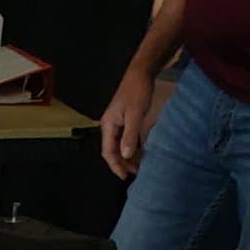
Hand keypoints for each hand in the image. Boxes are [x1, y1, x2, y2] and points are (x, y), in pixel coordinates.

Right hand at [100, 65, 157, 179]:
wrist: (141, 72)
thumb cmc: (137, 91)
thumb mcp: (135, 114)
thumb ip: (130, 136)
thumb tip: (126, 155)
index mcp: (108, 125)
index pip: (107, 151)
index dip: (115, 165)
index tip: (124, 176)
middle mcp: (110, 126)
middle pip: (112, 150)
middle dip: (122, 163)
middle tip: (134, 173)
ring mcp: (117, 123)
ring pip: (119, 145)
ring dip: (127, 156)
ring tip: (138, 166)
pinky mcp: (125, 120)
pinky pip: (126, 138)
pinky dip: (132, 147)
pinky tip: (140, 152)